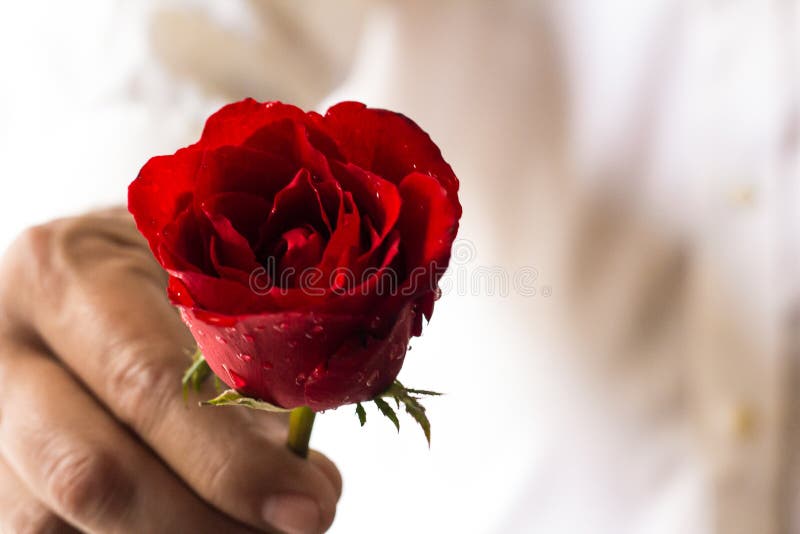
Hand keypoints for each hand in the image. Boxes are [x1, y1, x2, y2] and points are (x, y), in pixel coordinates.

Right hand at [0, 208, 340, 533]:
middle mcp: (4, 352)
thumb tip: (311, 480)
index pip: (145, 385)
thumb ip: (242, 367)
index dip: (231, 461)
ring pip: (59, 523)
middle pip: (92, 475)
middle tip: (299, 526)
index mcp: (61, 276)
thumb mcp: (196, 283)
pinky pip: (57, 533)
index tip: (308, 504)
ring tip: (256, 528)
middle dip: (205, 523)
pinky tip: (202, 524)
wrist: (79, 279)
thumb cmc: (156, 272)